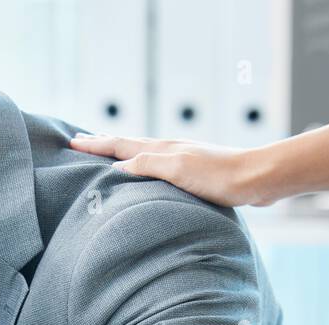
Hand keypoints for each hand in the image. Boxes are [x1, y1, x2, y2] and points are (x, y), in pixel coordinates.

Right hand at [69, 133, 275, 206]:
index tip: (72, 143)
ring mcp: (180, 161)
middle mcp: (168, 151)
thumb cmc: (219, 176)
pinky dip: (139, 167)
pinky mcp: (192, 174)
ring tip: (107, 154)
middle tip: (81, 141)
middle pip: (128, 144)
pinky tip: (145, 174)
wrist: (256, 179)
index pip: (119, 146)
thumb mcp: (177, 170)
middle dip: (103, 144)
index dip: (95, 145)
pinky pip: (155, 167)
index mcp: (161, 149)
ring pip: (141, 154)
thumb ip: (146, 166)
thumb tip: (115, 170)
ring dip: (120, 154)